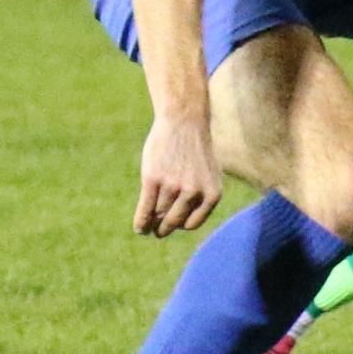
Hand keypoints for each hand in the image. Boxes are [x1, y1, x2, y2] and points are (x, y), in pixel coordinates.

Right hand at [135, 112, 220, 237]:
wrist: (184, 122)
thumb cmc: (195, 151)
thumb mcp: (208, 176)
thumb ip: (200, 199)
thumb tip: (176, 226)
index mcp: (212, 193)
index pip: (191, 224)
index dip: (181, 224)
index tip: (174, 223)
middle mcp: (194, 191)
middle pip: (173, 222)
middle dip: (164, 229)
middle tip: (159, 231)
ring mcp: (173, 185)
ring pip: (158, 215)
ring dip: (152, 221)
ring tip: (150, 221)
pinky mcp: (153, 179)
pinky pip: (145, 211)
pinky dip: (141, 223)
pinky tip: (140, 228)